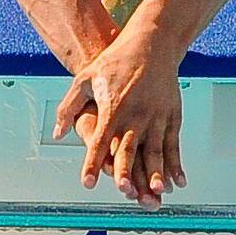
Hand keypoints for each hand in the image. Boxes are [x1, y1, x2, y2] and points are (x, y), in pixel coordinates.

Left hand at [54, 28, 186, 208]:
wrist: (151, 42)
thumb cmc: (116, 60)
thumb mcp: (85, 78)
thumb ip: (69, 106)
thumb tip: (57, 132)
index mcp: (112, 107)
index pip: (99, 140)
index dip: (92, 162)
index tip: (87, 181)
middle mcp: (134, 114)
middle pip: (128, 148)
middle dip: (125, 170)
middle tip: (123, 190)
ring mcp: (156, 115)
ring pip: (154, 150)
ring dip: (155, 173)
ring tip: (154, 192)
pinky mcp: (171, 115)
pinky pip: (174, 144)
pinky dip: (176, 165)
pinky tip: (177, 182)